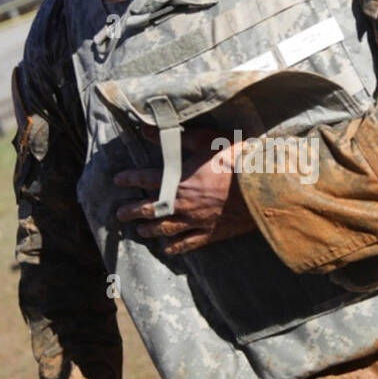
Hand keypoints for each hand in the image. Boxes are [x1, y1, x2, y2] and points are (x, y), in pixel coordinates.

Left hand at [114, 124, 257, 254]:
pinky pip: (188, 243)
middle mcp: (182, 203)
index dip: (129, 179)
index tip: (117, 181)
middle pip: (148, 210)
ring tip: (140, 231)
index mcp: (178, 179)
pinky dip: (175, 247)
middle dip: (131, 211)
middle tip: (119, 214)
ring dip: (149, 230)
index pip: (145, 179)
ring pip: (165, 229)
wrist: (260, 185)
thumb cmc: (234, 159)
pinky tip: (167, 249)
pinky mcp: (211, 232)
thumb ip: (173, 137)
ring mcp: (196, 220)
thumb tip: (146, 129)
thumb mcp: (204, 140)